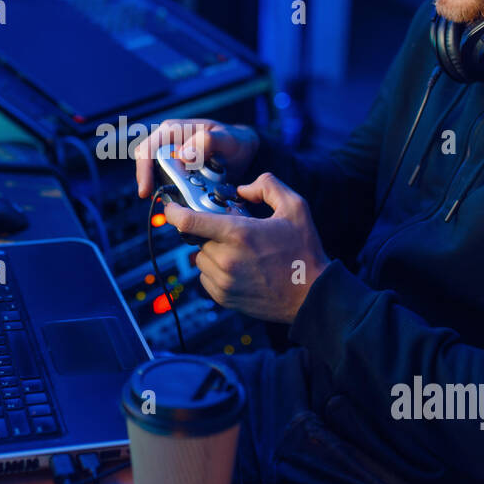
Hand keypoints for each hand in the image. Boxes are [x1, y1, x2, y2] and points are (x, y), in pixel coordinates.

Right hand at [134, 118, 258, 198]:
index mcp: (174, 130)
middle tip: (165, 199)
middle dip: (153, 184)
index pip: (148, 149)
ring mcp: (172, 158)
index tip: (147, 190)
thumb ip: (206, 142)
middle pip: (147, 166)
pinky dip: (174, 193)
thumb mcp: (225, 139)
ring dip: (166, 190)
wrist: (244, 153)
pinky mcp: (177, 171)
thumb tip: (184, 155)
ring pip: (156, 177)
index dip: (144, 171)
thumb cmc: (234, 141)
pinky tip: (184, 199)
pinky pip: (168, 184)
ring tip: (181, 199)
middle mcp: (169, 143)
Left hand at [162, 173, 329, 323]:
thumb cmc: (304, 251)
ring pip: (200, 258)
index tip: (170, 206)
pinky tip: (239, 267)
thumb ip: (267, 186)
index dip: (174, 211)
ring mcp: (223, 281)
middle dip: (208, 230)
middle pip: (196, 238)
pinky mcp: (223, 297)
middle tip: (231, 230)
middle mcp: (226, 259)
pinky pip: (205, 277)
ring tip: (240, 250)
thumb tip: (243, 188)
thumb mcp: (295, 207)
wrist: (312, 296)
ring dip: (211, 250)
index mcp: (239, 234)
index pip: (189, 221)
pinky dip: (215, 269)